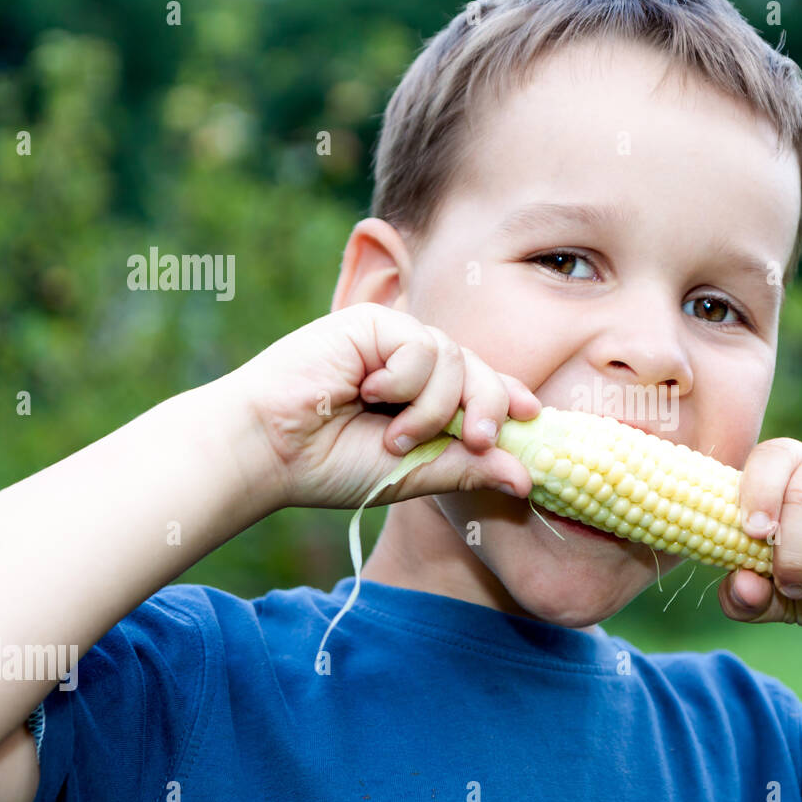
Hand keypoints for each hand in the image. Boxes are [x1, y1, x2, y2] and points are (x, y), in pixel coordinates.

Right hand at [221, 272, 540, 509]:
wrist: (270, 451)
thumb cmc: (330, 465)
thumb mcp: (413, 473)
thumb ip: (468, 468)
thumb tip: (527, 478)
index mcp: (423, 397)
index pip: (481, 388)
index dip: (509, 397)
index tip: (531, 416)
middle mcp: (412, 365)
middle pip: (480, 370)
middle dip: (487, 407)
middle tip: (478, 441)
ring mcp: (392, 341)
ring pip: (453, 361)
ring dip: (432, 408)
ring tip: (392, 436)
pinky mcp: (372, 323)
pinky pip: (421, 345)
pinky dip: (404, 378)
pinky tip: (366, 393)